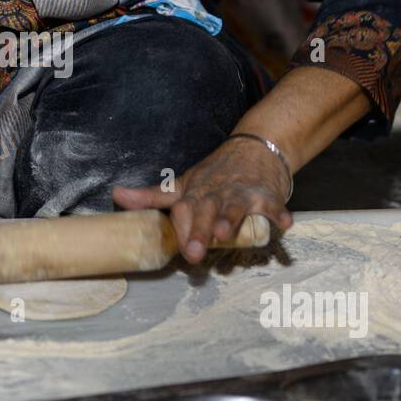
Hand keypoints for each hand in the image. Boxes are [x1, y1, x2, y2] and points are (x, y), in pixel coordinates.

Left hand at [113, 137, 292, 263]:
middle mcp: (216, 194)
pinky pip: (273, 205)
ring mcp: (241, 194)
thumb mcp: (182, 184)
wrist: (255, 147)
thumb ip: (152, 195)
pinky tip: (284, 225)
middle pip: (204, 212)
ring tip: (224, 233)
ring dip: (230, 220)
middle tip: (193, 253)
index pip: (181, 211)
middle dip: (198, 231)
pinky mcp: (266, 194)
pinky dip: (279, 214)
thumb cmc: (215, 174)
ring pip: (234, 208)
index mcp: (194, 194)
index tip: (179, 249)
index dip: (179, 229)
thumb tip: (117, 196)